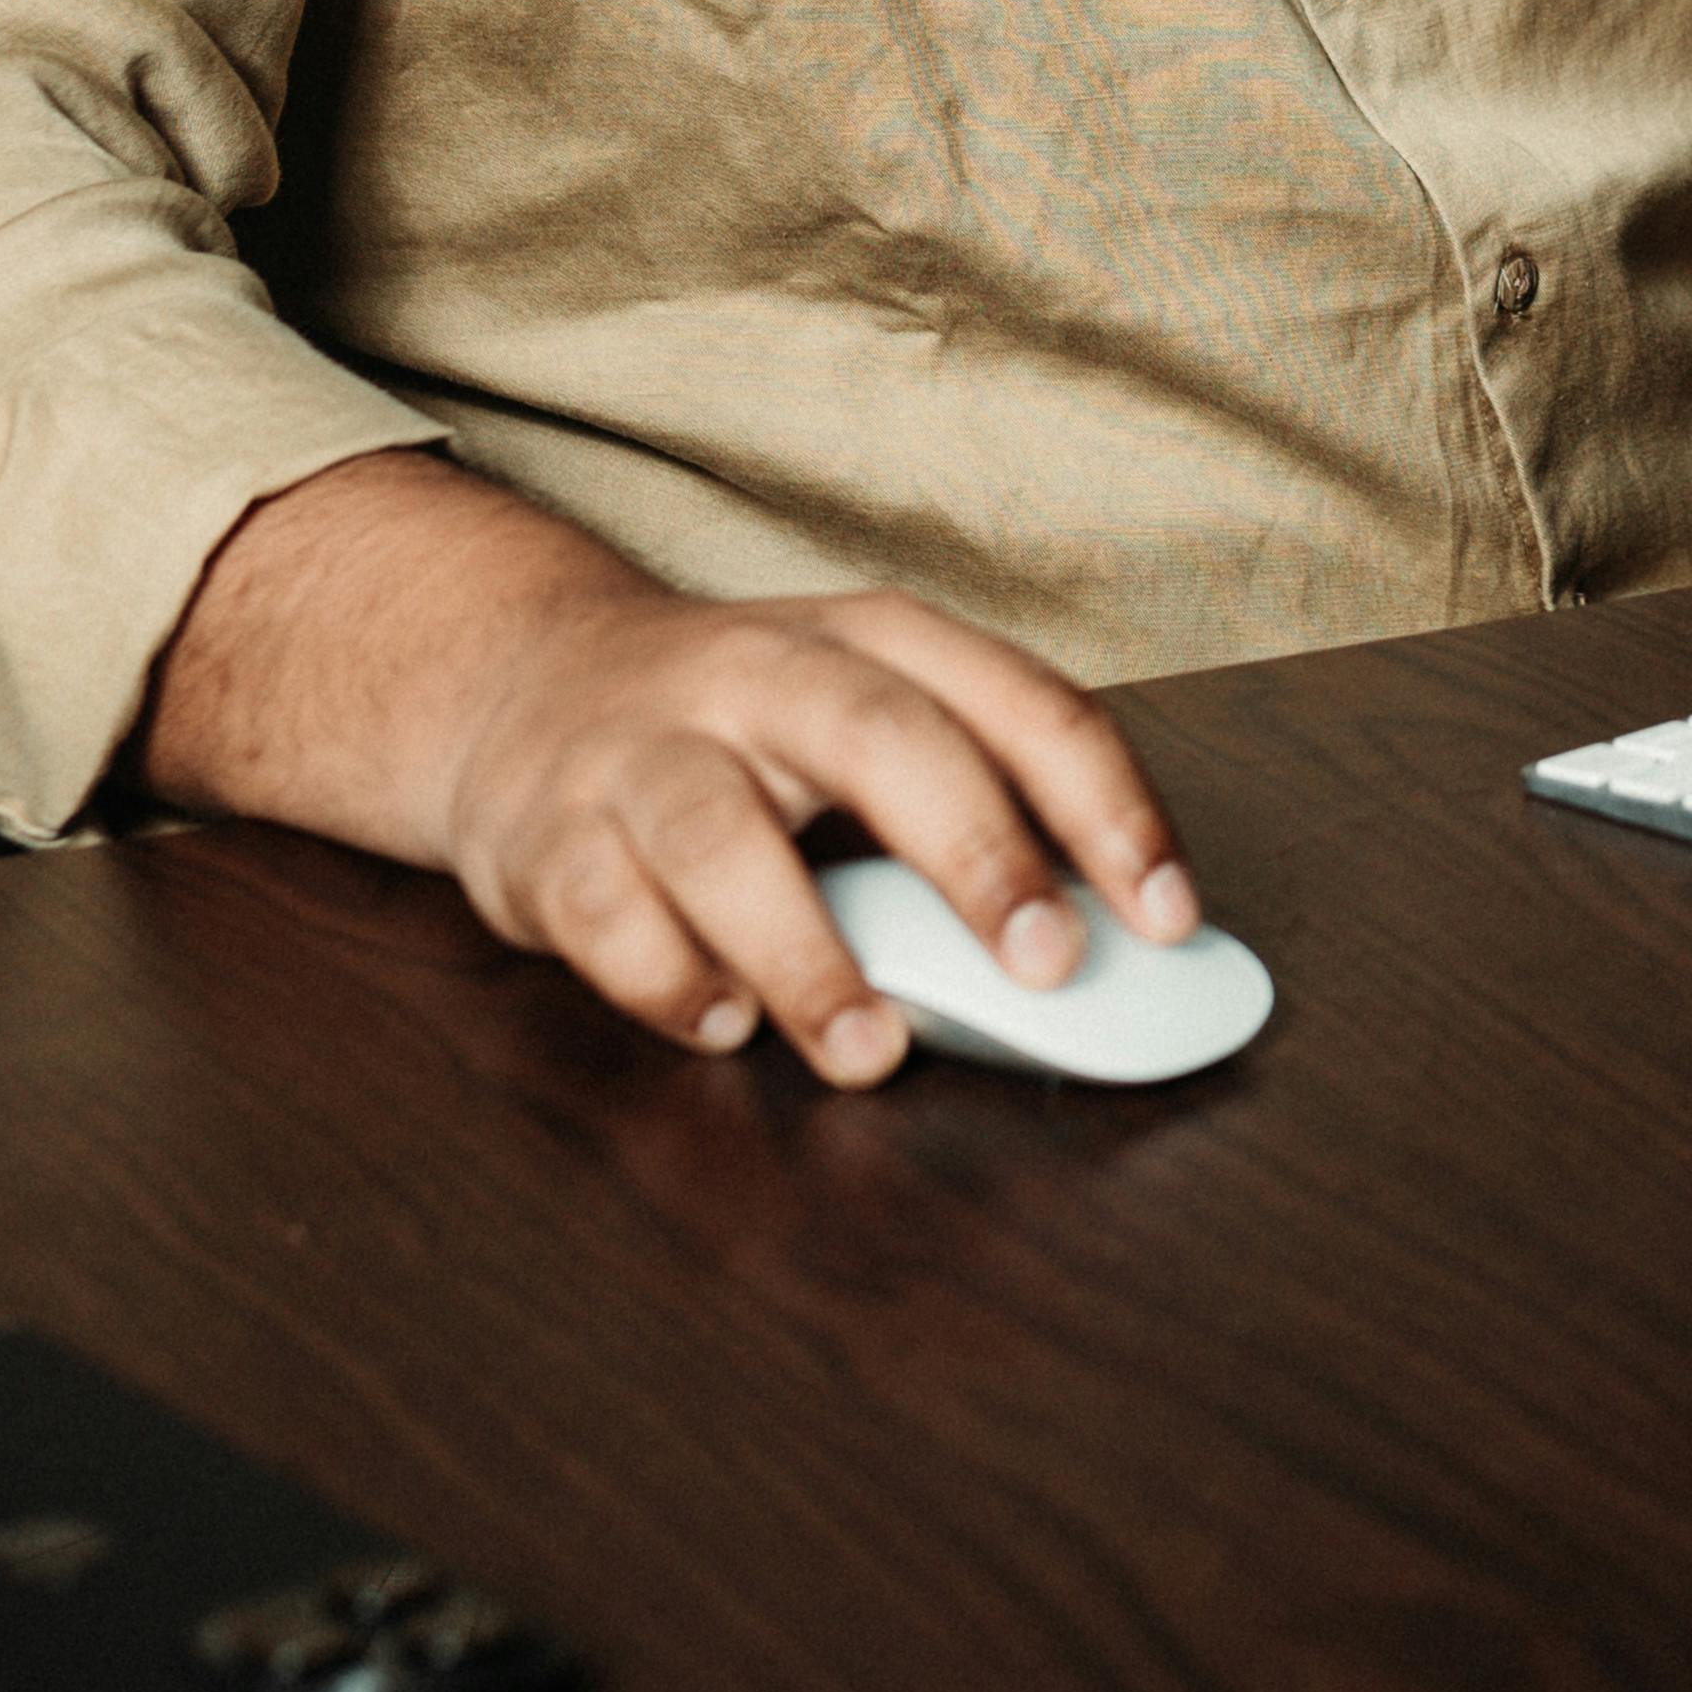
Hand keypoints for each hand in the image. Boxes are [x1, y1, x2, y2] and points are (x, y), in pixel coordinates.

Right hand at [138, 448, 1199, 1079]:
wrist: (521, 683)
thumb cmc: (741, 731)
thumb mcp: (861, 726)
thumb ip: (969, 816)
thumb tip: (1109, 956)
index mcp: (874, 641)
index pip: (1018, 702)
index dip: (1107, 807)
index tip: (1169, 918)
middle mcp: (762, 672)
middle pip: (882, 736)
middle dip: (978, 852)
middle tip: (1047, 967)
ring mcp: (644, 747)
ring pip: (721, 834)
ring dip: (807, 955)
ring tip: (871, 1050)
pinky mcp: (549, 833)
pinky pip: (608, 911)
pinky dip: (669, 980)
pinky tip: (723, 1024)